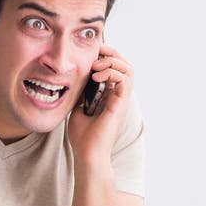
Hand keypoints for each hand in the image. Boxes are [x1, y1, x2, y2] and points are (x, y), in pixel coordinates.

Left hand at [67, 44, 133, 166]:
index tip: (90, 53)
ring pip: (129, 69)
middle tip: (96, 51)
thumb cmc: (82, 138)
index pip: (114, 69)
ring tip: (96, 65)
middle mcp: (117, 97)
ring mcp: (120, 100)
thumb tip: (77, 80)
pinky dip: (112, 72)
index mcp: (109, 97)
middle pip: (125, 65)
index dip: (105, 56)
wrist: (86, 154)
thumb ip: (81, 94)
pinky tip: (97, 76)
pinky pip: (125, 79)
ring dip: (113, 61)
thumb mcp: (77, 109)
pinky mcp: (120, 104)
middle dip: (112, 53)